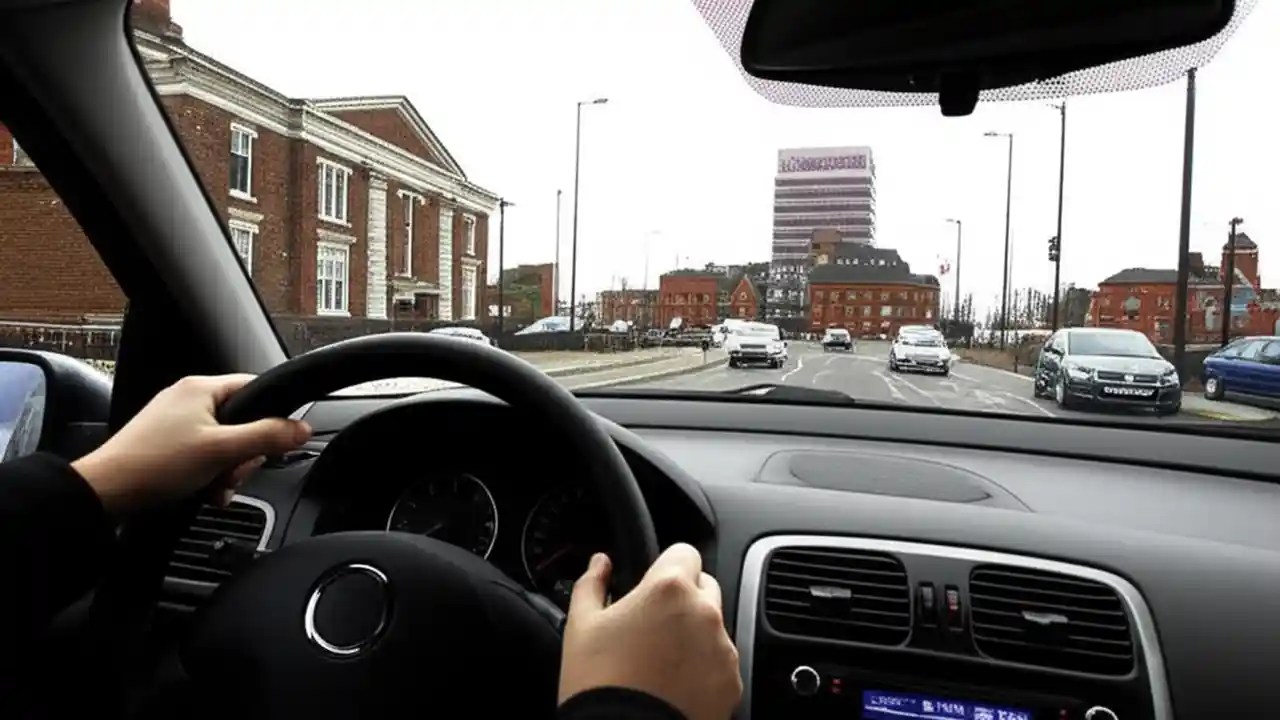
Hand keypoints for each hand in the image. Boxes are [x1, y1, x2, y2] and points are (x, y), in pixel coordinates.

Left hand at [72, 374, 310, 514]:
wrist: (105, 493)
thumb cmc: (155, 465)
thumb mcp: (223, 451)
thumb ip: (268, 436)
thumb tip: (303, 428)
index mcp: (201, 388)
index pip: (256, 389)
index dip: (272, 417)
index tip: (278, 441)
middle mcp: (188, 400)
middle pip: (243, 423)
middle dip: (244, 456)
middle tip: (232, 472)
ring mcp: (176, 424)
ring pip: (225, 445)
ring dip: (228, 471)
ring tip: (215, 487)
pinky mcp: (167, 446)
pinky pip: (205, 457)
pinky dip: (210, 476)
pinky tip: (206, 493)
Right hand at [559, 543, 741, 719]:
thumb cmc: (599, 684)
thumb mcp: (582, 627)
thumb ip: (592, 584)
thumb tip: (600, 563)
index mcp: (669, 589)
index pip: (684, 552)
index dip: (665, 566)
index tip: (650, 585)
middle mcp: (705, 613)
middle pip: (704, 587)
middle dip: (682, 599)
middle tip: (651, 625)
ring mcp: (723, 650)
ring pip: (713, 627)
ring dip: (694, 634)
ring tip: (660, 661)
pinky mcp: (732, 683)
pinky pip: (721, 662)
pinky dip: (704, 667)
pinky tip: (675, 684)